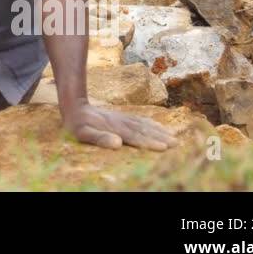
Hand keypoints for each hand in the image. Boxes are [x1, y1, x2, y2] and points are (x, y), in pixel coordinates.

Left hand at [62, 102, 178, 150]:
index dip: (150, 142)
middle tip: (176, 143)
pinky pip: (141, 121)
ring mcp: (123, 119)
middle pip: (145, 131)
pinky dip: (152, 124)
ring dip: (160, 131)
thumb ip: (100, 138)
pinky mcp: (122, 117)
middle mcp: (122, 123)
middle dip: (161, 137)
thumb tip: (117, 143)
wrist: (75, 106)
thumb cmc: (77, 124)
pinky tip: (159, 127)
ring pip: (145, 125)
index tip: (164, 147)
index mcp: (115, 129)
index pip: (136, 137)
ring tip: (174, 137)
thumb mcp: (84, 134)